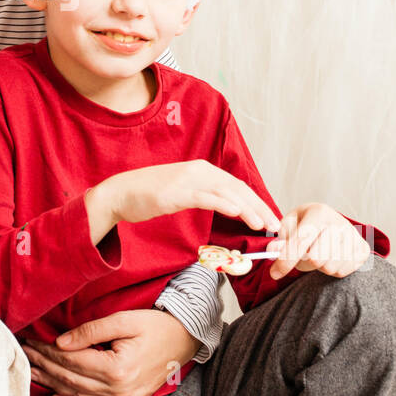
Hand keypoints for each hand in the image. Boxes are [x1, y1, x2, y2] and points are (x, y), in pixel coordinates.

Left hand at [24, 309, 199, 395]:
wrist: (184, 339)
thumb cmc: (155, 325)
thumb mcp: (124, 320)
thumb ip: (91, 330)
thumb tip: (61, 342)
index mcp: (117, 368)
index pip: (72, 360)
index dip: (48, 350)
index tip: (31, 340)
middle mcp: (119, 390)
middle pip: (71, 378)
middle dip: (45, 365)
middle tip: (25, 353)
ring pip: (79, 395)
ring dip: (53, 383)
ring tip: (33, 371)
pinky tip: (57, 395)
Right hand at [87, 160, 277, 242]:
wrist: (120, 193)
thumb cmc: (150, 195)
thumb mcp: (182, 192)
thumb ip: (203, 196)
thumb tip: (226, 207)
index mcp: (202, 170)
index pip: (237, 186)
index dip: (257, 202)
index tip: (270, 218)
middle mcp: (199, 170)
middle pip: (237, 188)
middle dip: (259, 207)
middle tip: (275, 225)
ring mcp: (188, 180)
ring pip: (226, 193)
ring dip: (248, 209)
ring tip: (262, 223)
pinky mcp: (177, 191)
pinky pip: (205, 197)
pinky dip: (223, 203)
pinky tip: (237, 212)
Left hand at [268, 202, 369, 279]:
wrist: (330, 221)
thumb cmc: (305, 224)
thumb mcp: (289, 226)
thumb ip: (281, 238)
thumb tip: (272, 249)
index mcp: (319, 213)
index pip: (300, 241)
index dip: (285, 260)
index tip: (274, 273)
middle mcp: (339, 223)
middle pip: (315, 258)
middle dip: (303, 262)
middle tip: (301, 256)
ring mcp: (354, 237)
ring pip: (329, 267)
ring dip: (318, 267)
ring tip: (317, 254)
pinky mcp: (362, 250)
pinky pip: (342, 272)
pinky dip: (331, 269)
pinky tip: (330, 257)